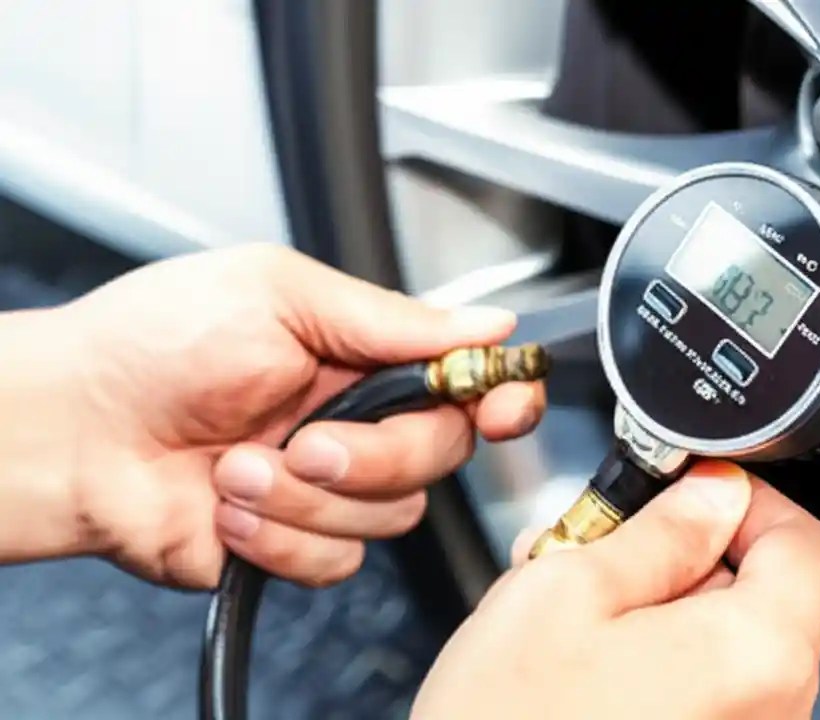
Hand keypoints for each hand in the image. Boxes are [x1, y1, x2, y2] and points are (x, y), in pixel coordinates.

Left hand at [0, 244, 543, 588]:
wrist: (72, 428)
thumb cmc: (153, 342)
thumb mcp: (279, 293)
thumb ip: (391, 318)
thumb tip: (488, 324)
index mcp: (364, 356)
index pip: (469, 381)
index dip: (503, 397)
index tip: (501, 408)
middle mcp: (358, 423)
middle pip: (442, 455)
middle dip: (376, 454)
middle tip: (306, 438)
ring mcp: (329, 489)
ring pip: (392, 516)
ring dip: (305, 497)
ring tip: (236, 465)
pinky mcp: (294, 545)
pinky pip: (337, 562)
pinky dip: (278, 537)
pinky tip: (227, 505)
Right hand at [412, 461, 819, 719]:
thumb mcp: (567, 593)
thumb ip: (659, 532)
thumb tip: (711, 495)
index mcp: (758, 653)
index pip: (804, 542)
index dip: (743, 500)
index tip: (689, 492)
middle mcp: (775, 712)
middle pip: (762, 597)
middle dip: (682, 560)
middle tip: (599, 551)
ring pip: (725, 649)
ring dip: (658, 615)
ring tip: (573, 615)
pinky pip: (707, 698)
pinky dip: (658, 669)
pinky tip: (585, 666)